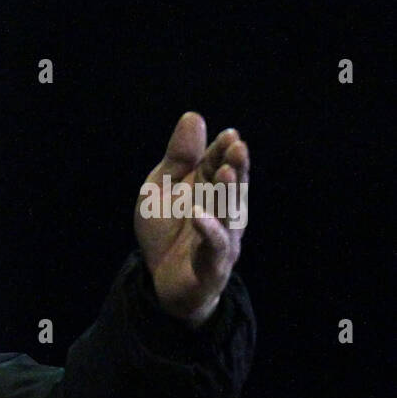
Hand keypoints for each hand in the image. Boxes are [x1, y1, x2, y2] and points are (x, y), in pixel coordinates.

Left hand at [134, 112, 249, 327]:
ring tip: (225, 170)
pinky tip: (199, 213)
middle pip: (231, 187)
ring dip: (228, 193)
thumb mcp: (161, 189)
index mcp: (211, 191)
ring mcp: (223, 239)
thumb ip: (177, 158)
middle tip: (237, 145)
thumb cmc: (166, 231)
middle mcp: (223, 213)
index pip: (219, 166)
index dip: (223, 152)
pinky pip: (213, 246)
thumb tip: (193, 116)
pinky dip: (207, 229)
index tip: (229, 134)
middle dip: (236, 166)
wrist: (160, 282)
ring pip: (229, 214)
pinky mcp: (214, 264)